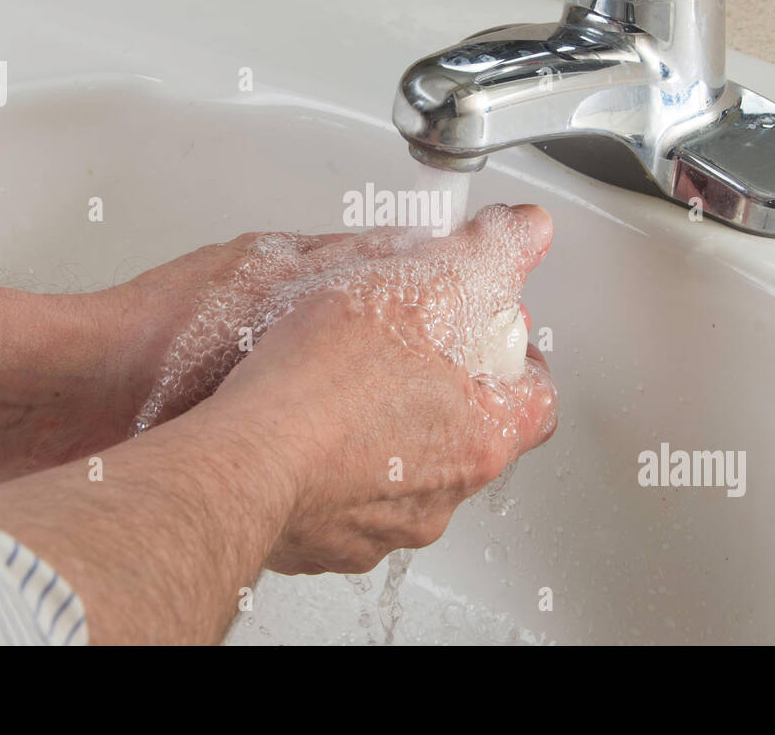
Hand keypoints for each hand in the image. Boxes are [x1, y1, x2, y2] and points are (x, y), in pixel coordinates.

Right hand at [214, 204, 557, 573]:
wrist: (238, 464)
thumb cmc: (320, 385)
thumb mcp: (418, 287)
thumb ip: (483, 255)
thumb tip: (529, 230)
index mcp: (478, 438)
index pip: (536, 400)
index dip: (515, 356)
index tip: (487, 330)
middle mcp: (440, 497)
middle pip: (469, 435)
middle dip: (445, 389)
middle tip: (406, 347)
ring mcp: (384, 529)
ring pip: (406, 472)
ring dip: (388, 432)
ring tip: (344, 384)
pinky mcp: (329, 545)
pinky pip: (345, 502)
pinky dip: (334, 469)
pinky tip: (304, 430)